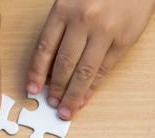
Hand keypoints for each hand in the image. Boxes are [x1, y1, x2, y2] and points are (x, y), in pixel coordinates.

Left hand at [26, 0, 154, 119]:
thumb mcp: (72, 1)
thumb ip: (60, 29)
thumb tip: (50, 67)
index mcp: (65, 8)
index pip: (45, 47)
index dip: (37, 72)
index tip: (32, 89)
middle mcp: (83, 20)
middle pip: (64, 63)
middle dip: (56, 88)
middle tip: (51, 103)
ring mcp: (104, 32)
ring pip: (84, 71)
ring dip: (73, 95)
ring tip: (66, 109)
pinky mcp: (123, 42)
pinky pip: (103, 71)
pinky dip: (92, 88)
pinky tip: (84, 98)